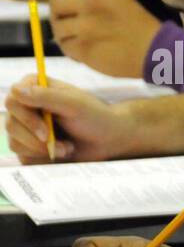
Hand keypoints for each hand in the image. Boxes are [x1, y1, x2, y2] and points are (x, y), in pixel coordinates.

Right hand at [3, 75, 133, 161]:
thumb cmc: (95, 117)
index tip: (45, 132)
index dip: (26, 118)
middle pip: (10, 124)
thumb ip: (46, 96)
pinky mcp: (30, 145)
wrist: (110, 138)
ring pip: (15, 142)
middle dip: (36, 140)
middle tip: (62, 144)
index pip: (12, 101)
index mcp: (34, 87)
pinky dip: (43, 158)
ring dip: (42, 150)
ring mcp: (26, 126)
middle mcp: (26, 105)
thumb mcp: (75, 104)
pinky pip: (23, 156)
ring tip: (66, 148)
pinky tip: (62, 153)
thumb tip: (16, 90)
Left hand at [49, 0, 160, 77]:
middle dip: (58, 15)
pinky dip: (73, 52)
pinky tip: (86, 54)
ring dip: (66, 36)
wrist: (158, 53)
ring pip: (58, 28)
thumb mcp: (121, 2)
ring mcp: (86, 27)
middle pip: (56, 3)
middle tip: (68, 25)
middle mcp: (91, 4)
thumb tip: (67, 6)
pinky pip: (66, 47)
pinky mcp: (84, 48)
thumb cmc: (142, 30)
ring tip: (81, 42)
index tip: (70, 7)